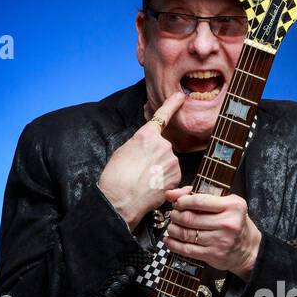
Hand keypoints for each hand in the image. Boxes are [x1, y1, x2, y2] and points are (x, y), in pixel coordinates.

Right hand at [96, 90, 187, 230]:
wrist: (120, 200)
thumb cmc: (115, 177)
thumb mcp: (123, 151)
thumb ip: (140, 145)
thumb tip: (147, 149)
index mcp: (146, 135)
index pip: (162, 115)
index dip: (172, 104)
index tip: (181, 97)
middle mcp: (163, 145)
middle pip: (163, 149)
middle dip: (155, 159)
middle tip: (139, 172)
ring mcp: (172, 161)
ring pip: (169, 164)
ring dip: (160, 172)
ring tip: (144, 181)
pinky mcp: (177, 177)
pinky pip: (173, 178)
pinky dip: (165, 183)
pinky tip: (152, 189)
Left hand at [163, 187, 261, 279]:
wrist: (249, 249)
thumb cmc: (235, 223)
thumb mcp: (225, 204)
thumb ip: (199, 195)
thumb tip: (171, 194)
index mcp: (232, 206)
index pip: (199, 201)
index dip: (182, 201)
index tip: (178, 203)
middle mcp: (227, 223)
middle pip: (190, 218)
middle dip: (176, 216)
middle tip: (174, 215)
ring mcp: (220, 241)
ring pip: (186, 234)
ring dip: (173, 229)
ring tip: (172, 227)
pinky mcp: (213, 254)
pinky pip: (187, 249)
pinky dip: (174, 245)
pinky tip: (170, 240)